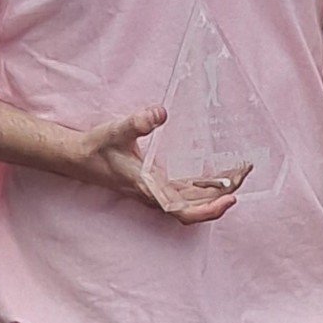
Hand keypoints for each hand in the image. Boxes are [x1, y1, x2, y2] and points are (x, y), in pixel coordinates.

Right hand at [73, 105, 243, 224]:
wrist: (78, 158)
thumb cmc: (96, 147)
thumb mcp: (116, 131)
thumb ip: (137, 122)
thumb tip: (161, 112)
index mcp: (149, 188)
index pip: (184, 210)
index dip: (209, 210)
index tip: (231, 198)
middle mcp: (156, 196)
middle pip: (196, 208)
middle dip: (222, 197)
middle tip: (244, 176)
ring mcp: (156, 193)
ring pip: (193, 203)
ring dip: (215, 194)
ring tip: (237, 175)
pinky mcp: (156, 187)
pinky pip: (186, 195)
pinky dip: (204, 189)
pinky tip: (216, 175)